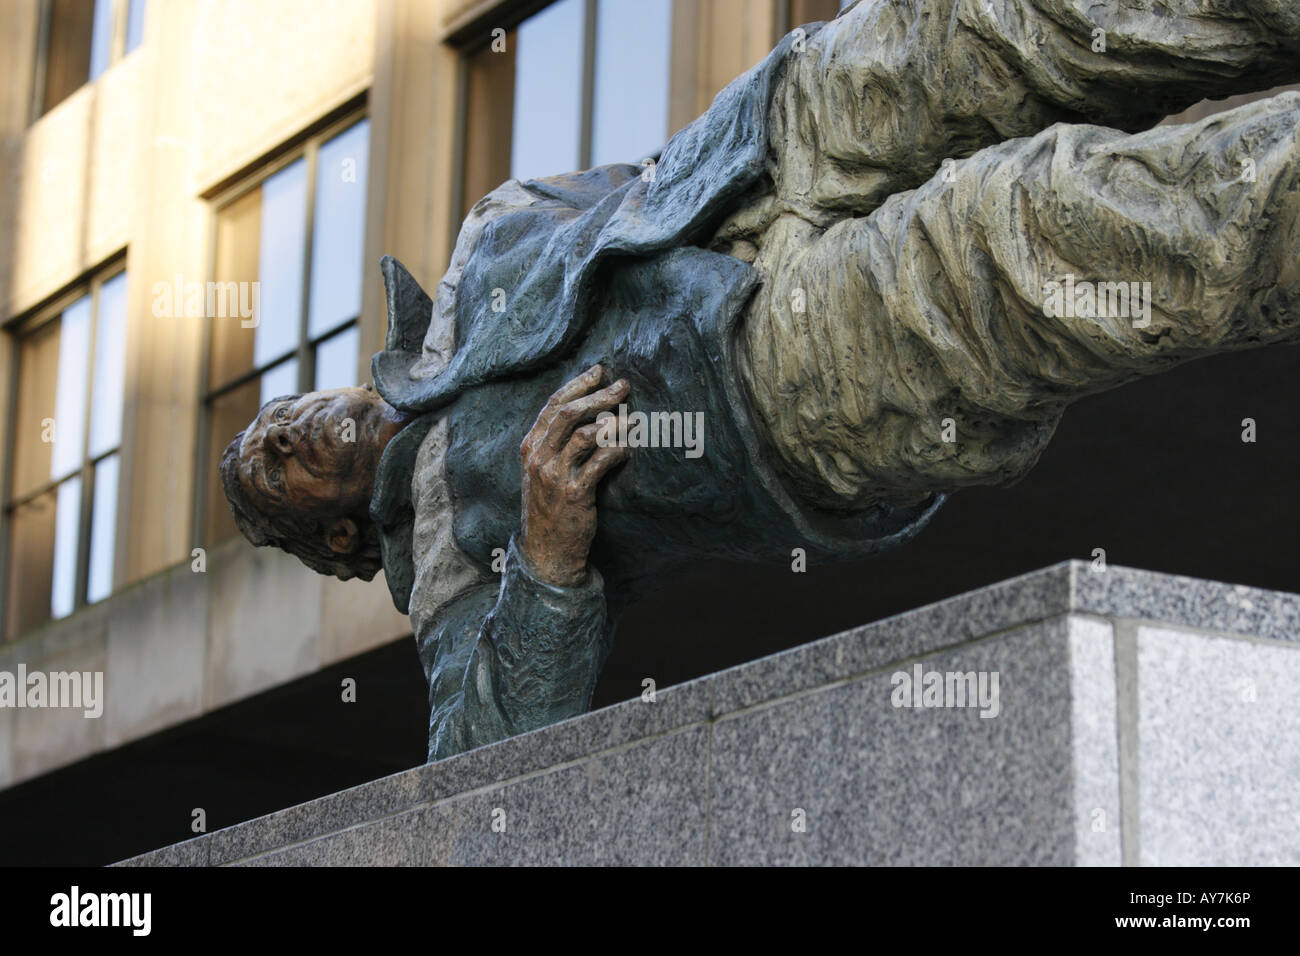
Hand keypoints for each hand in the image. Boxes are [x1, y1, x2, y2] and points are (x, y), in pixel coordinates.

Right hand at [518, 364, 630, 586]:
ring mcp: (555, 476)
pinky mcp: (575, 494)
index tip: (600, 370)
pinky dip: (617, 451)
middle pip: (568, 413)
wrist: (547, 552)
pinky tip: (629, 448)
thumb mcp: (542, 473)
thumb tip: (590, 415)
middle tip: (623, 385)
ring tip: (634, 418)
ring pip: (584, 435)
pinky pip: (599, 463)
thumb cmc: (550, 509)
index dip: (578, 384)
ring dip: (612, 422)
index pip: (553, 405)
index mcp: (531, 448)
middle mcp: (539, 458)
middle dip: (598, 395)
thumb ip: (556, 445)